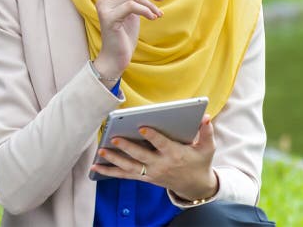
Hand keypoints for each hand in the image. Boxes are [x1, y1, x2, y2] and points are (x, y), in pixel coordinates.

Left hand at [90, 115, 218, 201]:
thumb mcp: (207, 148)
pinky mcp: (144, 177)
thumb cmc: (199, 162)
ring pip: (129, 167)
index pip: (162, 144)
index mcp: (175, 154)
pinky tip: (95, 167)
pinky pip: (124, 175)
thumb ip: (206, 132)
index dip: (152, 136)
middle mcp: (160, 165)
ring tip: (101, 151)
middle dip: (127, 147)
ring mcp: (150, 173)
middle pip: (141, 156)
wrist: (195, 186)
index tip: (142, 127)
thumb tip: (206, 117)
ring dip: (114, 160)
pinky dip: (109, 172)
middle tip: (114, 138)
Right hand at [93, 0, 162, 78]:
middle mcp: (103, 0)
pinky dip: (146, 10)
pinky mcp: (109, 19)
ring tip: (157, 14)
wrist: (116, 57)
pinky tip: (152, 18)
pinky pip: (131, 6)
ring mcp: (105, 9)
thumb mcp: (130, 12)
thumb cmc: (124, 35)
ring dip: (149, 3)